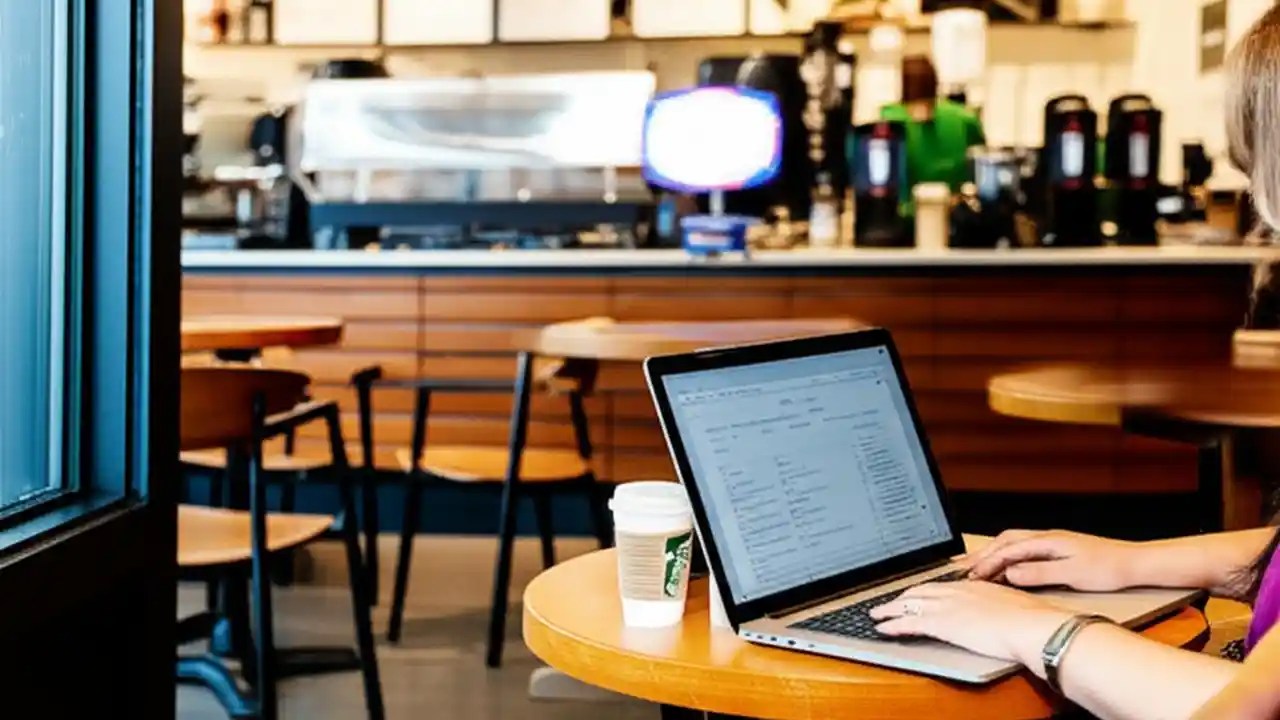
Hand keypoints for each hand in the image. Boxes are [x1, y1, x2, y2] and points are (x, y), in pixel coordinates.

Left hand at [870, 581, 1073, 669]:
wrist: (1029, 624)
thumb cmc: (1029, 618)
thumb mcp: (1009, 603)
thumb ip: (996, 605)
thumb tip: (997, 612)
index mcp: (971, 585)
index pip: (938, 585)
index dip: (922, 589)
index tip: (912, 593)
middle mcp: (955, 591)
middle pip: (919, 591)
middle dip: (901, 597)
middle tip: (888, 602)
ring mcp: (946, 605)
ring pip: (908, 604)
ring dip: (889, 609)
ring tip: (876, 614)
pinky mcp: (941, 623)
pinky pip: (909, 623)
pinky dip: (892, 625)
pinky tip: (882, 628)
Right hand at [963, 530, 1140, 591]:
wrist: (1134, 563)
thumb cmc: (1109, 568)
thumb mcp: (1072, 574)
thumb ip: (1039, 573)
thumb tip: (1011, 573)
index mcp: (1047, 541)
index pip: (1008, 550)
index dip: (987, 563)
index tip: (971, 576)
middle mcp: (1046, 538)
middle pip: (1004, 541)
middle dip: (982, 554)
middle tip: (962, 569)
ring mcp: (1052, 542)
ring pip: (1012, 543)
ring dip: (992, 554)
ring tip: (976, 567)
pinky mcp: (1057, 549)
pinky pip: (1022, 549)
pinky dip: (1006, 556)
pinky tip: (1004, 567)